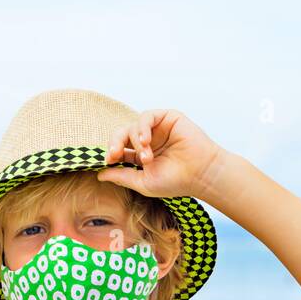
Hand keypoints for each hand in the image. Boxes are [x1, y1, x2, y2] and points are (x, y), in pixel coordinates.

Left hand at [97, 109, 227, 199]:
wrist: (201, 174)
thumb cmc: (176, 182)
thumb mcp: (143, 182)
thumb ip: (122, 176)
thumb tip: (99, 174)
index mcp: (141, 156)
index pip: (120, 150)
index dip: (111, 152)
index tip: (109, 160)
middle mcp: (148, 141)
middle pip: (122, 135)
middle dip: (115, 143)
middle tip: (115, 155)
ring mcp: (157, 129)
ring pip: (133, 126)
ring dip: (136, 142)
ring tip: (146, 158)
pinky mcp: (167, 118)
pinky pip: (146, 116)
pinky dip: (142, 127)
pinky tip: (146, 141)